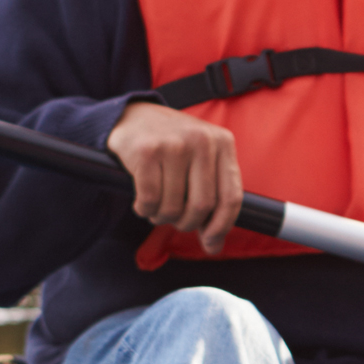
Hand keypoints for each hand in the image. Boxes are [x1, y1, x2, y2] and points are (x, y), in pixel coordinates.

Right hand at [104, 100, 242, 252]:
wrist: (132, 117)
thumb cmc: (171, 146)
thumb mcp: (200, 160)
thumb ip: (212, 197)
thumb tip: (214, 246)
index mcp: (223, 143)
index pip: (232, 197)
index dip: (222, 226)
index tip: (212, 243)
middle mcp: (202, 140)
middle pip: (202, 206)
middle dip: (186, 223)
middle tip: (174, 220)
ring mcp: (174, 144)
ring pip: (174, 207)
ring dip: (162, 217)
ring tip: (157, 206)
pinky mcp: (147, 151)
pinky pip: (150, 200)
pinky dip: (144, 209)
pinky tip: (142, 201)